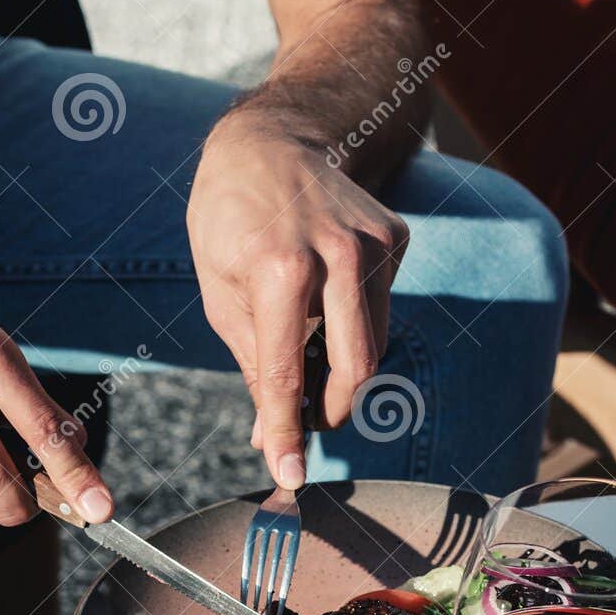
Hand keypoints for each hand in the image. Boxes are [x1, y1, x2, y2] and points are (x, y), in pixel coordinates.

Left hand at [187, 117, 407, 488]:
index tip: (288, 474)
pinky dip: (351, 324)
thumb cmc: (231, 219)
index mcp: (281, 270)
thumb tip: (271, 435)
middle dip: (328, 410)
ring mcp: (375, 244)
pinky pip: (379, 309)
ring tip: (302, 350)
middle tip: (303, 423)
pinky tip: (322, 295)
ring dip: (338, 369)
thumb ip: (253, 365)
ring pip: (372, 345)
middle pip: (354, 370)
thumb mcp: (219, 293)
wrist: (270, 140)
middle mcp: (338, 255)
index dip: (286, 431)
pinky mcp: (396, 238)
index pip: (287, 372)